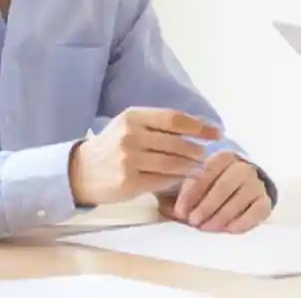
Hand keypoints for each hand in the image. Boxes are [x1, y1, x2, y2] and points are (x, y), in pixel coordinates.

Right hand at [69, 107, 220, 205]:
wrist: (82, 171)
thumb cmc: (113, 145)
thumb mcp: (131, 125)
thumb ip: (159, 124)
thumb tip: (200, 127)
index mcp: (133, 117)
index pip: (174, 119)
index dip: (199, 126)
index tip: (217, 132)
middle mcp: (131, 136)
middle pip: (177, 142)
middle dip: (197, 150)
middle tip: (207, 154)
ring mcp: (129, 160)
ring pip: (173, 163)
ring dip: (192, 167)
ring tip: (200, 168)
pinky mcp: (129, 182)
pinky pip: (162, 180)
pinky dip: (177, 179)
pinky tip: (183, 178)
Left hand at [159, 150, 272, 232]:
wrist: (246, 186)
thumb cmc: (215, 185)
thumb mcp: (201, 181)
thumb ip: (187, 191)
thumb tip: (176, 210)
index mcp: (223, 158)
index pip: (206, 174)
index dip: (191, 194)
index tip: (180, 211)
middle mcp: (242, 167)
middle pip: (223, 187)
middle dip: (206, 206)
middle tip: (193, 221)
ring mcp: (256, 183)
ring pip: (239, 200)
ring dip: (220, 216)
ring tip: (207, 227)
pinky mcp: (265, 200)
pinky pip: (255, 212)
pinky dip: (241, 222)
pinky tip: (228, 229)